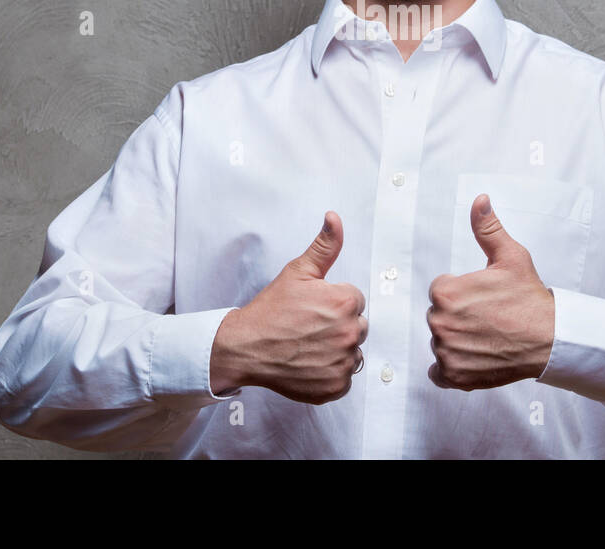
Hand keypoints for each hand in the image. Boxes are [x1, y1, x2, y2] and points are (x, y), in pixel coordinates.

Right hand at [210, 211, 367, 403]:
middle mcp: (350, 333)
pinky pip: (344, 377)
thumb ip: (324, 245)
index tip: (312, 308)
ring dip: (336, 350)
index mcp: (345, 303)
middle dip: (338, 326)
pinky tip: (309, 364)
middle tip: (308, 327)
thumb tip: (334, 217)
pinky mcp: (336, 386)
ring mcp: (343, 362)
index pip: (355, 300)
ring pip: (352, 352)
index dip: (333, 303)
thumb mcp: (298, 271)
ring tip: (308, 345)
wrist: (246, 347)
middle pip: (357, 326)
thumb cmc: (271, 309)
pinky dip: (330, 373)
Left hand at [427, 193, 555, 390]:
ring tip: (487, 336)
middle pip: (440, 316)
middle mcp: (440, 323)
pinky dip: (453, 367)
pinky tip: (474, 356)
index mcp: (446, 293)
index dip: (464, 293)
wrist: (551, 339)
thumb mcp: (511, 257)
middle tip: (488, 318)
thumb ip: (488, 229)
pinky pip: (439, 372)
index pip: (441, 291)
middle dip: (459, 316)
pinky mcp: (454, 376)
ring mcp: (446, 352)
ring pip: (441, 342)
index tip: (484, 298)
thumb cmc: (530, 299)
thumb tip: (480, 200)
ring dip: (458, 341)